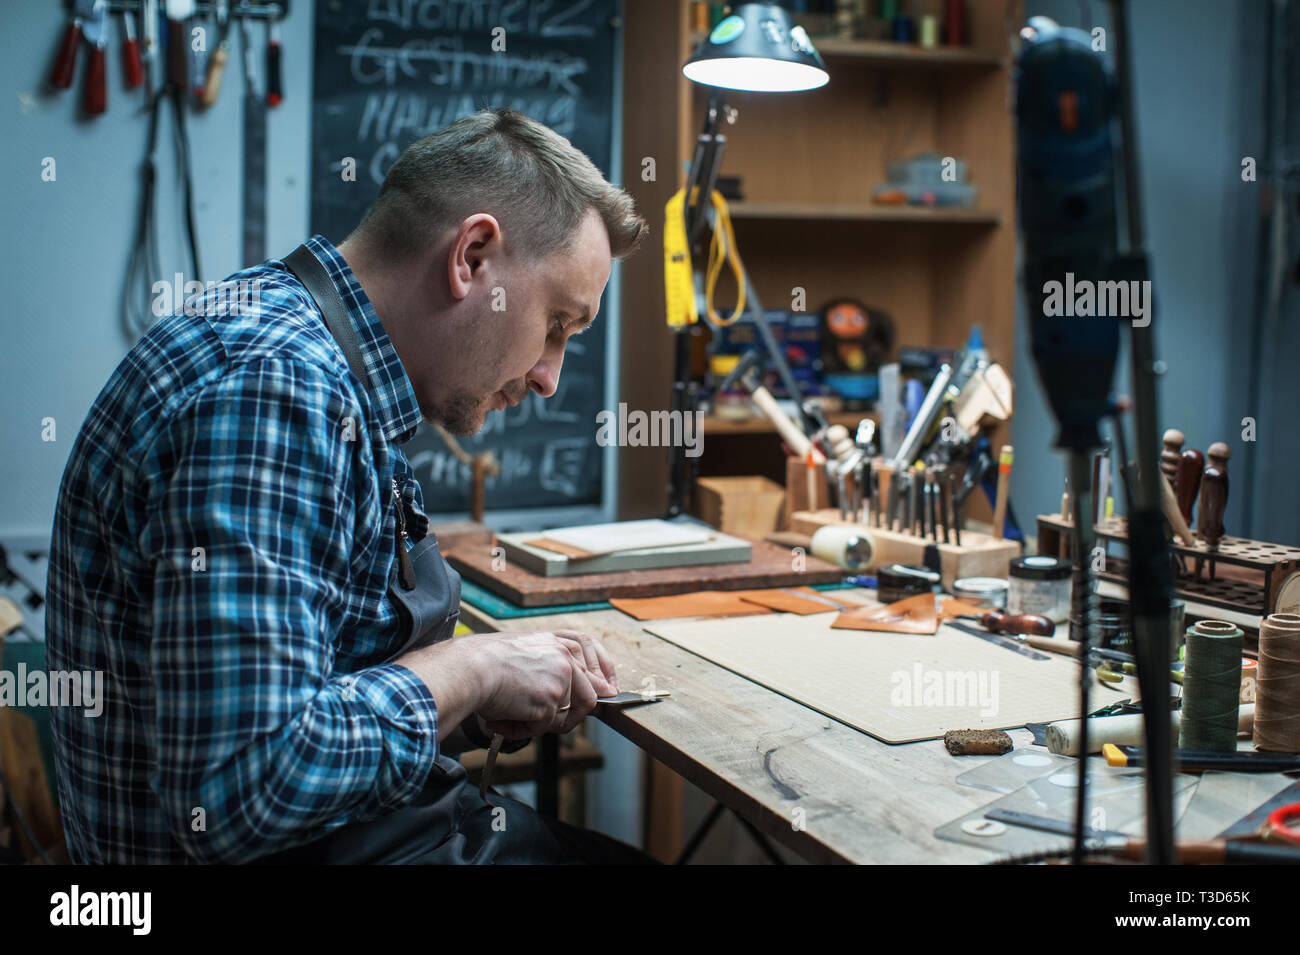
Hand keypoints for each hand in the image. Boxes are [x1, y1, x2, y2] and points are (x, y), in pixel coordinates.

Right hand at [470, 630, 617, 739]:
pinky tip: (502, 719)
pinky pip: (545, 727)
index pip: (589, 648)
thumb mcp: (522, 654)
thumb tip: (579, 691)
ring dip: (538, 723)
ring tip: (509, 715)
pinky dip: (522, 729)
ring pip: (565, 716)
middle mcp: (563, 656)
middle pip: (588, 693)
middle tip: (538, 721)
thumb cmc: (484, 663)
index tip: (609, 689)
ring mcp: (561, 677)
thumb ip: (550, 667)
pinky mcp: (553, 699)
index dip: (603, 670)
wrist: (469, 669)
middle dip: (571, 715)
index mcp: (554, 641)